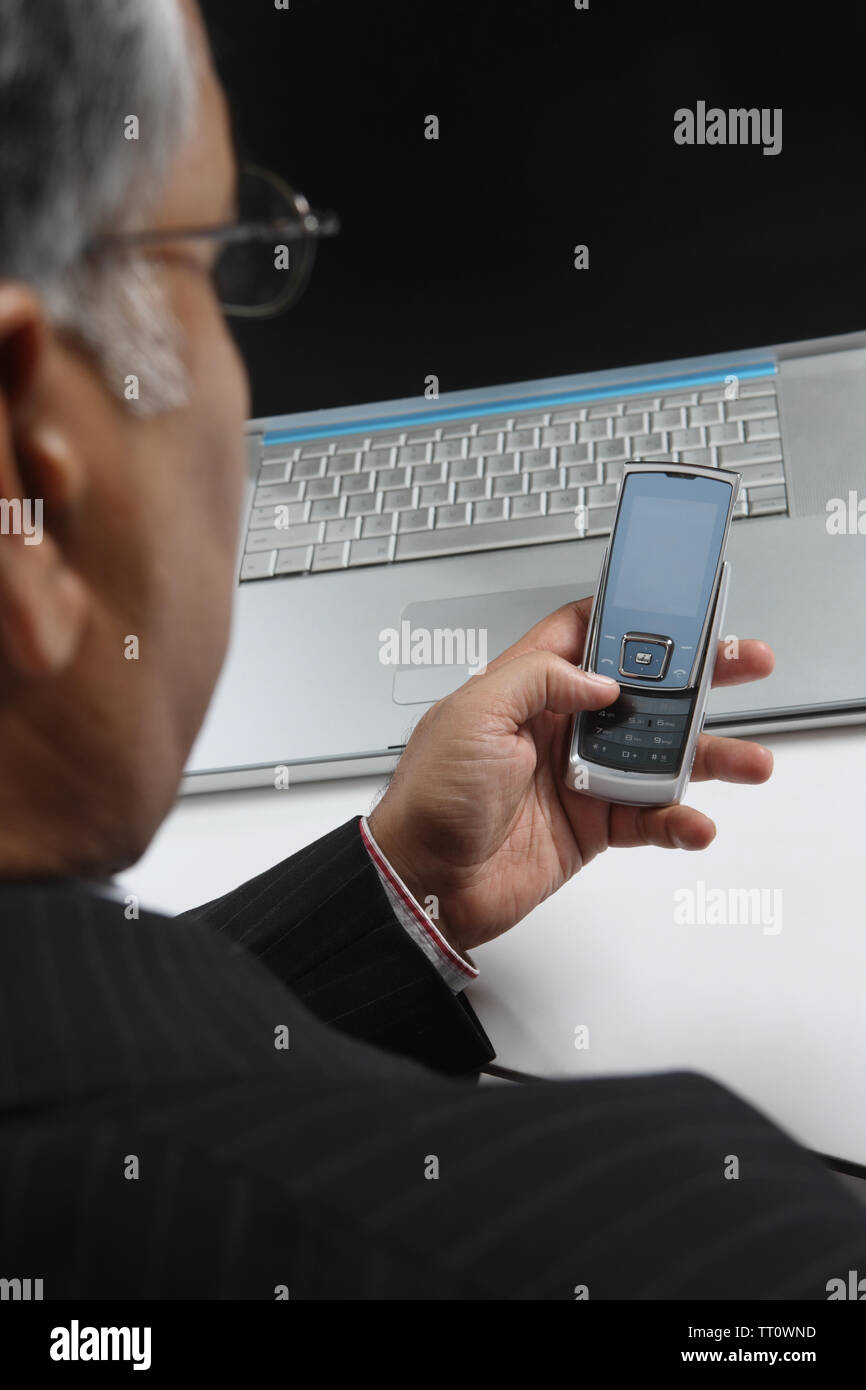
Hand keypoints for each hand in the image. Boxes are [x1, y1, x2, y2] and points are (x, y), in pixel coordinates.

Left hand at [367, 598, 773, 955]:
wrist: (425, 882)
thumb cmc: (430, 798)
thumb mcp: (473, 713)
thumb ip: (539, 679)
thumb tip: (601, 680)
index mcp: (526, 688)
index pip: (586, 635)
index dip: (632, 617)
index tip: (678, 603)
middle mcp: (559, 728)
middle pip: (641, 691)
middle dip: (695, 677)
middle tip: (741, 661)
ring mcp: (580, 778)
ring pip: (658, 757)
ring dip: (707, 756)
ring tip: (749, 760)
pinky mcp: (592, 827)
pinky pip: (649, 819)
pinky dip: (678, 822)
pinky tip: (695, 822)